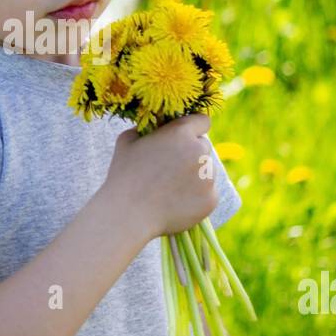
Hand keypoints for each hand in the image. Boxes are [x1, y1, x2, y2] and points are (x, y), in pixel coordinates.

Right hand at [101, 113, 218, 244]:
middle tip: (170, 167)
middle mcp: (200, 152)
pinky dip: (196, 196)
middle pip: (204, 146)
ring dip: (194, 175)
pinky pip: (208, 192)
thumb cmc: (124, 175)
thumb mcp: (127, 141)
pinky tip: (175, 201)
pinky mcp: (211, 199)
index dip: (193, 127)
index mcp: (181, 133)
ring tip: (168, 188)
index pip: (202, 121)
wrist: (128, 215)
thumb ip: (147, 127)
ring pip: (206, 170)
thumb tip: (156, 125)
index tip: (185, 135)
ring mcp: (208, 177)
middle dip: (190, 152)